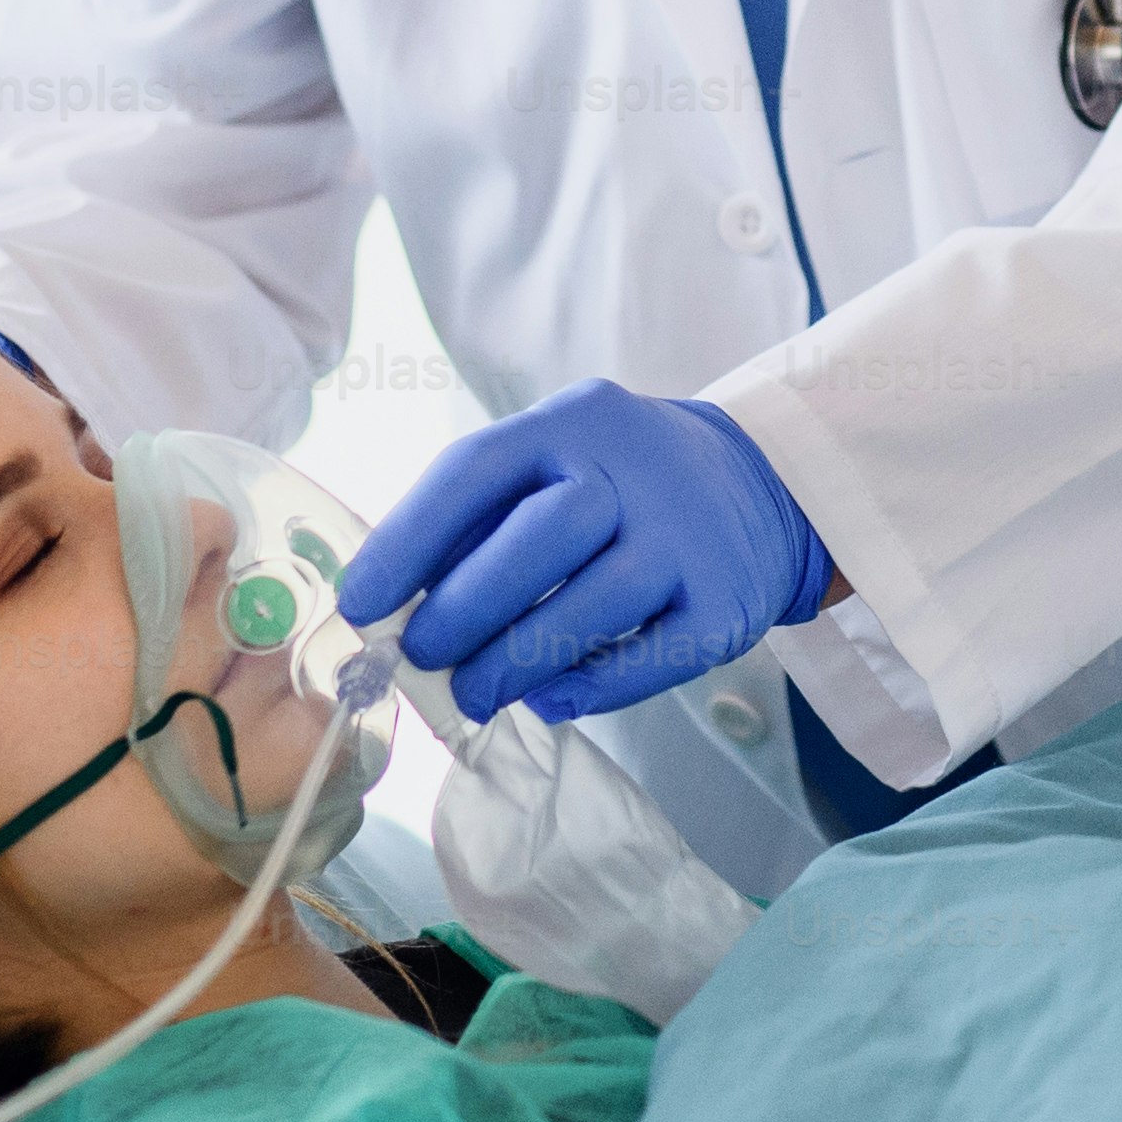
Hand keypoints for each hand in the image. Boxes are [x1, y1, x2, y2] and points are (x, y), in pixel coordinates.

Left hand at [335, 379, 832, 725]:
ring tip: (474, 693)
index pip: (478, 468)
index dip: (408, 540)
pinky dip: (592, 686)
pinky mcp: (727, 603)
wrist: (759, 483)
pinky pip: (651, 657)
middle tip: (420, 655)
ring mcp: (690, 538)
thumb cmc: (618, 483)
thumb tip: (393, 603)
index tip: (362, 603)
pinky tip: (549, 698)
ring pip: (596, 604)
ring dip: (517, 660)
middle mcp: (637, 471)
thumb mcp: (556, 459)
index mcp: (573, 423)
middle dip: (465, 607)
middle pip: (542, 537)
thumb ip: (482, 517)